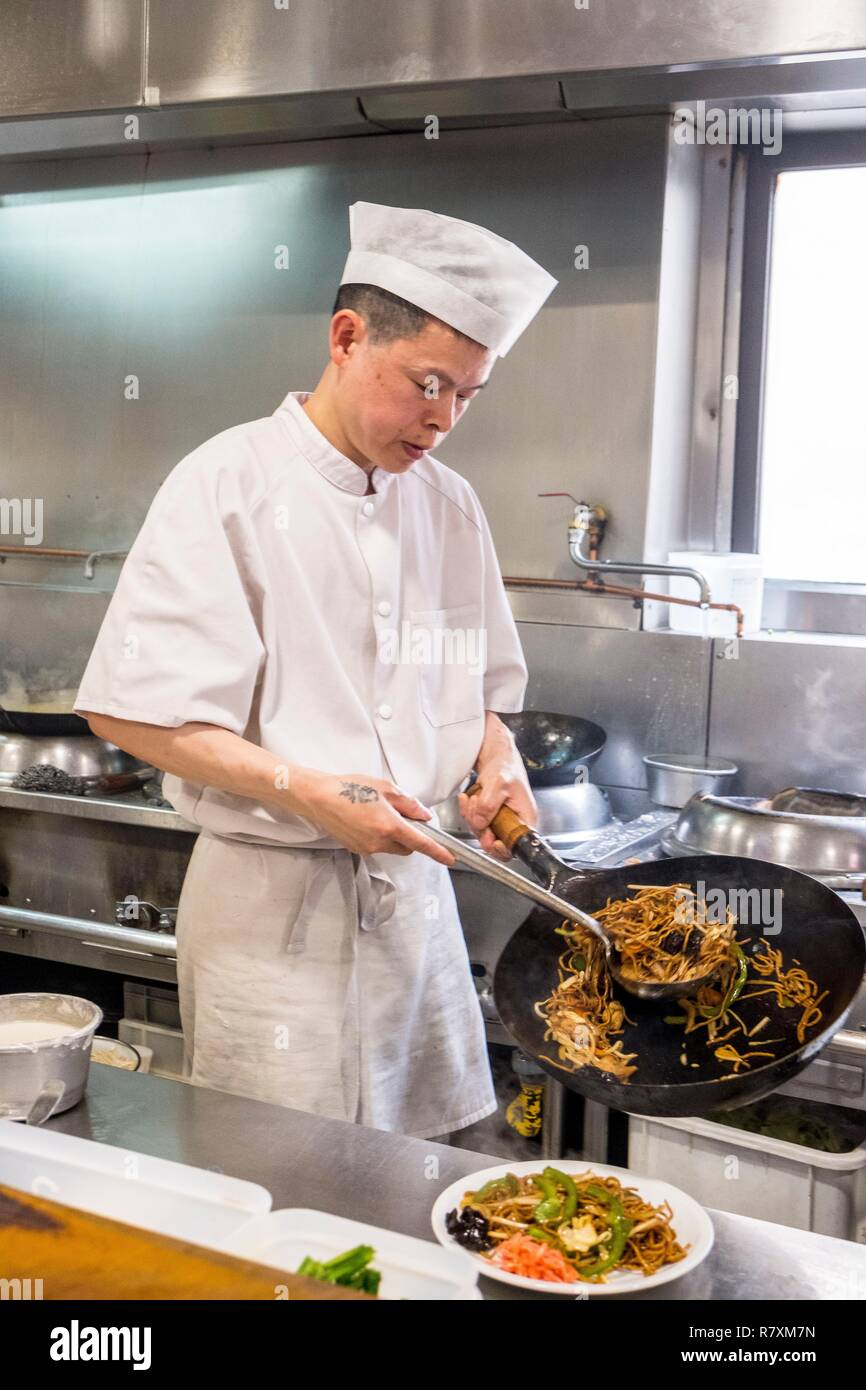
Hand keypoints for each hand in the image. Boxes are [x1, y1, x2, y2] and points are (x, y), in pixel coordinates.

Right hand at [300, 771, 454, 865]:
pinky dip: (379, 836)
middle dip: (410, 836)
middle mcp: (379, 842)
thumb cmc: (350, 788)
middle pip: (407, 847)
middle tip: (402, 815)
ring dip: (393, 835)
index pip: (421, 843)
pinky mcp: (356, 849)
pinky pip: (377, 846)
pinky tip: (367, 819)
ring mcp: (367, 848)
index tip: (449, 858)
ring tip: (378, 813)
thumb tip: (424, 816)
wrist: (319, 797)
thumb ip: (410, 804)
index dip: (437, 852)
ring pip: (392, 847)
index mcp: (390, 825)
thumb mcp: (386, 788)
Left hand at [457, 759, 537, 861]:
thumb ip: (489, 805)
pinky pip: (474, 823)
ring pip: (482, 832)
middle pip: (495, 842)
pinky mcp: (489, 817)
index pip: (517, 845)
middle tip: (476, 809)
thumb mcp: (498, 784)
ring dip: (472, 816)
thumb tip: (480, 823)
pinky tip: (469, 798)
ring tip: (474, 797)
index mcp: (525, 819)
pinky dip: (467, 811)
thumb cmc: (506, 768)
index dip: (503, 848)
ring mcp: (500, 821)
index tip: (492, 840)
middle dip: (481, 827)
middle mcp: (514, 823)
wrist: (497, 759)